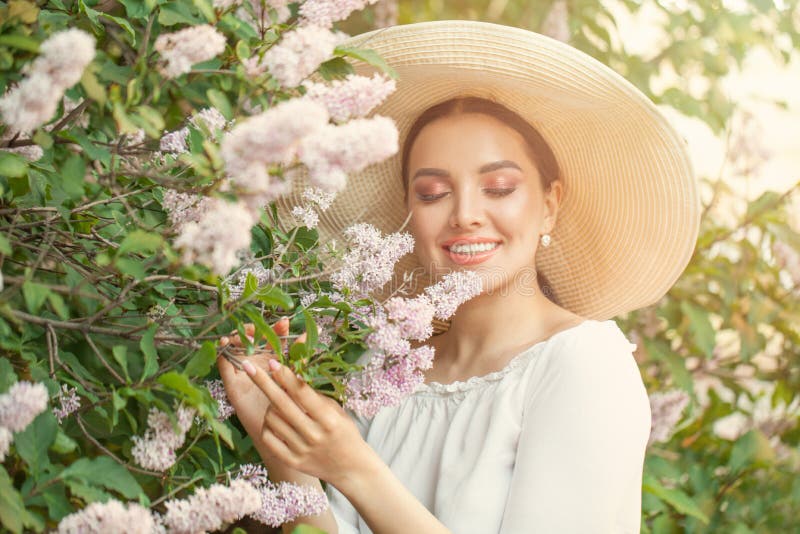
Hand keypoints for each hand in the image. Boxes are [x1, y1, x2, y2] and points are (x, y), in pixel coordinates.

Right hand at [216, 318, 299, 450]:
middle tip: (261, 326)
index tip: (285, 323)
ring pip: (238, 347)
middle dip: (257, 328)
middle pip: (253, 338)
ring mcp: (245, 372)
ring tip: (246, 333)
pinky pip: (224, 363)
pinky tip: (226, 342)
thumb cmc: (293, 407)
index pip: (275, 338)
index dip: (278, 328)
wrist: (282, 434)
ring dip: (239, 336)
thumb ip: (301, 358)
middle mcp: (259, 363)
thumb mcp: (298, 379)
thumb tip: (312, 335)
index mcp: (276, 360)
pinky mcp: (232, 383)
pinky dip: (223, 351)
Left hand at [240, 354, 370, 487]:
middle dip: (263, 382)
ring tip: (278, 403)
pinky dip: (268, 425)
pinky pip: (268, 438)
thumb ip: (314, 396)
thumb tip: (288, 376)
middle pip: (281, 404)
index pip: (302, 393)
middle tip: (249, 367)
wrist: (351, 468)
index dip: (285, 376)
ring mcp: (301, 450)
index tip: (272, 363)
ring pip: (272, 419)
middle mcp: (314, 435)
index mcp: (329, 419)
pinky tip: (275, 420)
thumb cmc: (344, 433)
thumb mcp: (336, 410)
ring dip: (270, 406)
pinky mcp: (292, 461)